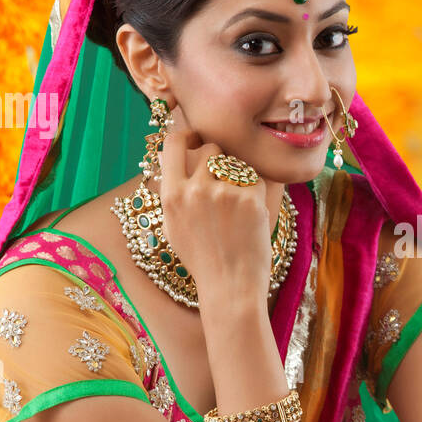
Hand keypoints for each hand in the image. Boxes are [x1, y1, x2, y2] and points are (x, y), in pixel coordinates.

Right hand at [156, 122, 274, 296]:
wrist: (230, 285)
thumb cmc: (202, 258)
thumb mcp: (174, 226)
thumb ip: (171, 190)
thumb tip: (166, 156)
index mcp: (171, 195)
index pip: (173, 143)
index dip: (186, 136)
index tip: (195, 139)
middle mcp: (195, 189)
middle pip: (210, 149)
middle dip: (218, 160)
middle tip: (224, 184)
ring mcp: (223, 193)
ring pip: (235, 163)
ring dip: (237, 177)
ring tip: (236, 207)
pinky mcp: (250, 199)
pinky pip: (255, 180)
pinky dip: (255, 194)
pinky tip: (249, 217)